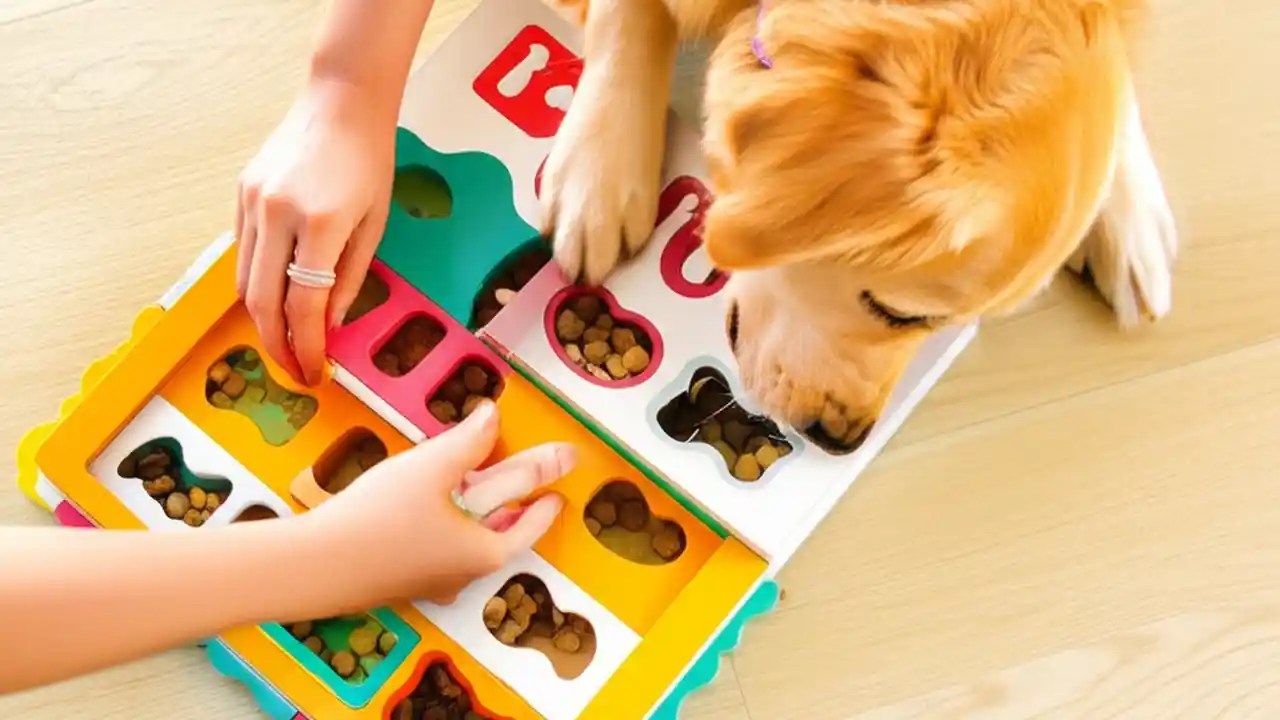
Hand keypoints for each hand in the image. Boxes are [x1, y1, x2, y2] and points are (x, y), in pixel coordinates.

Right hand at [236, 78, 396, 384]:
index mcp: (320, 222)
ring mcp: (252, 202)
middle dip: (277, 345)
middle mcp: (277, 213)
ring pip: (245, 282)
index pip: (304, 304)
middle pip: (263, 302)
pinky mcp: (240, 194)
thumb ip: (351, 278)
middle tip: (295, 370)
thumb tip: (329, 326)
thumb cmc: (369, 161)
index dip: (307, 347)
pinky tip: (277, 298)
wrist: (341, 101)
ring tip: (286, 341)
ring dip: (263, 319)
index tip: (315, 371)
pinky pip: (242, 253)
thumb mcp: (375, 224)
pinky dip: (257, 283)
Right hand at [305, 400, 572, 605]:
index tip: (561, 489)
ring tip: (491, 492)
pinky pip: (441, 547)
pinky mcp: (402, 578)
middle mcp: (464, 573)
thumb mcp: (432, 468)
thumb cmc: (378, 520)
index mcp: (484, 551)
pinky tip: (435, 506)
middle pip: (502, 528)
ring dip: (484, 513)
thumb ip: (469, 440)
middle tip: (540, 481)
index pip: (531, 521)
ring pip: (470, 539)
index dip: (547, 496)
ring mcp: (433, 580)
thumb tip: (494, 414)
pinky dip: (450, 523)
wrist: (313, 566)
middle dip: (518, 500)